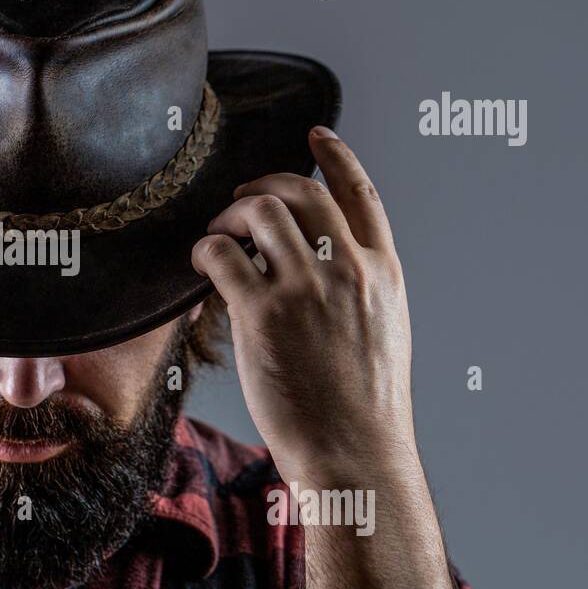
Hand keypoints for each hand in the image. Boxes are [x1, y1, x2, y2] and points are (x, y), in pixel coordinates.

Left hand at [191, 127, 414, 488]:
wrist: (354, 454)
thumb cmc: (364, 406)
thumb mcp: (384, 332)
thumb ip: (361, 289)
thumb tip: (324, 263)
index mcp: (385, 273)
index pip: (362, 194)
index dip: (337, 156)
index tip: (316, 134)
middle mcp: (350, 270)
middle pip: (301, 191)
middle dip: (264, 185)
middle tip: (241, 202)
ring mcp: (307, 289)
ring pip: (260, 211)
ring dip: (231, 215)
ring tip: (219, 237)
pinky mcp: (263, 314)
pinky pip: (222, 254)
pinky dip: (205, 249)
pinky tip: (202, 265)